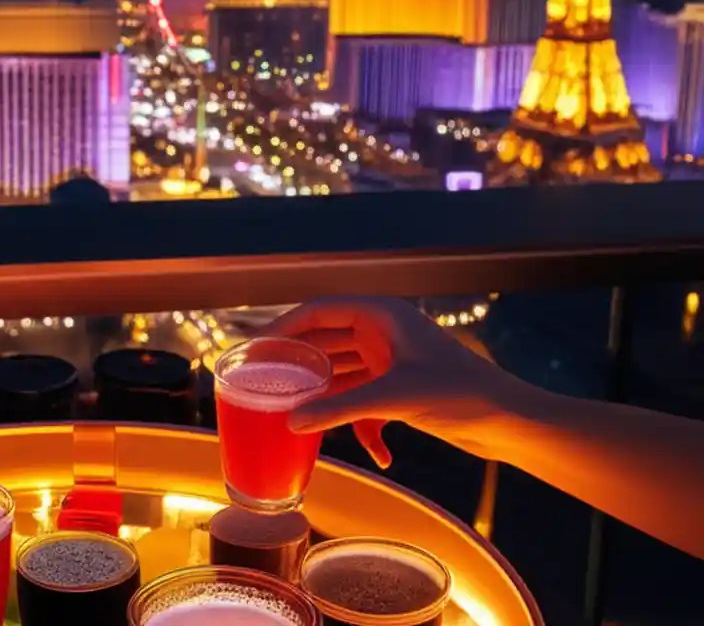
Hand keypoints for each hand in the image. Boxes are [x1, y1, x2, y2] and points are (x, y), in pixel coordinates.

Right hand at [259, 296, 543, 467]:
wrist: (510, 421)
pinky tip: (376, 456)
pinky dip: (364, 428)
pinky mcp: (401, 389)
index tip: (255, 348)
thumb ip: (340, 409)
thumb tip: (292, 422)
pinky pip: (365, 403)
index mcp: (382, 315)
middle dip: (298, 366)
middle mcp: (383, 333)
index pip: (319, 310)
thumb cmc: (462, 393)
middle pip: (325, 342)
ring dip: (324, 399)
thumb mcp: (394, 398)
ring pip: (341, 375)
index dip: (283, 326)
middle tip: (263, 383)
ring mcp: (391, 361)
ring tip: (294, 419)